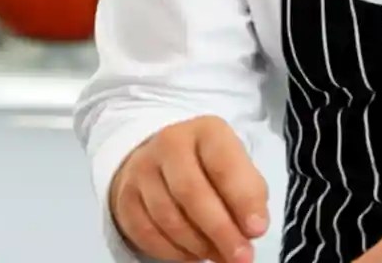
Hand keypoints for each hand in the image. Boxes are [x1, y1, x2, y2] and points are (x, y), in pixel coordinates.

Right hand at [109, 115, 269, 262]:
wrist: (165, 158)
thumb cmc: (212, 166)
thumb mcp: (238, 167)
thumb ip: (249, 195)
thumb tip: (251, 230)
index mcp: (207, 131)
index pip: (224, 166)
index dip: (242, 200)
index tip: (256, 230)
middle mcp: (170, 144)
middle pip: (191, 193)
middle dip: (220, 231)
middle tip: (240, 257)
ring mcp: (142, 170)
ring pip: (168, 217)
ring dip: (198, 244)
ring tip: (219, 254)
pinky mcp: (125, 197)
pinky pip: (147, 233)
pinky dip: (173, 251)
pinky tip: (194, 255)